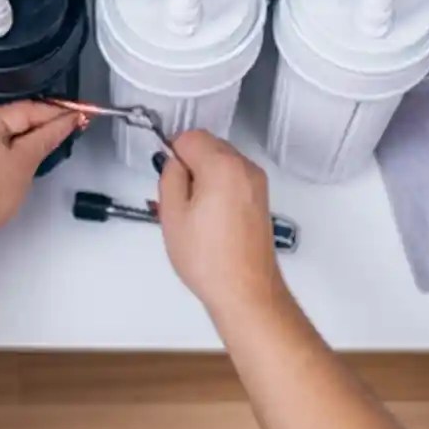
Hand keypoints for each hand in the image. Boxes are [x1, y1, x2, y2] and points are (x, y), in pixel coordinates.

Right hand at [157, 131, 284, 315]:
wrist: (246, 291)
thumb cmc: (207, 257)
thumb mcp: (172, 214)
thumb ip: (169, 176)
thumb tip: (173, 162)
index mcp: (222, 165)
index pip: (189, 137)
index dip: (172, 154)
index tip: (167, 179)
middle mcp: (245, 167)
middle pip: (208, 145)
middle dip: (189, 164)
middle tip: (177, 200)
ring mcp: (257, 183)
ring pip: (221, 162)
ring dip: (203, 176)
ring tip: (193, 213)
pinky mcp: (261, 199)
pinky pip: (234, 178)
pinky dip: (219, 187)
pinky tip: (210, 218)